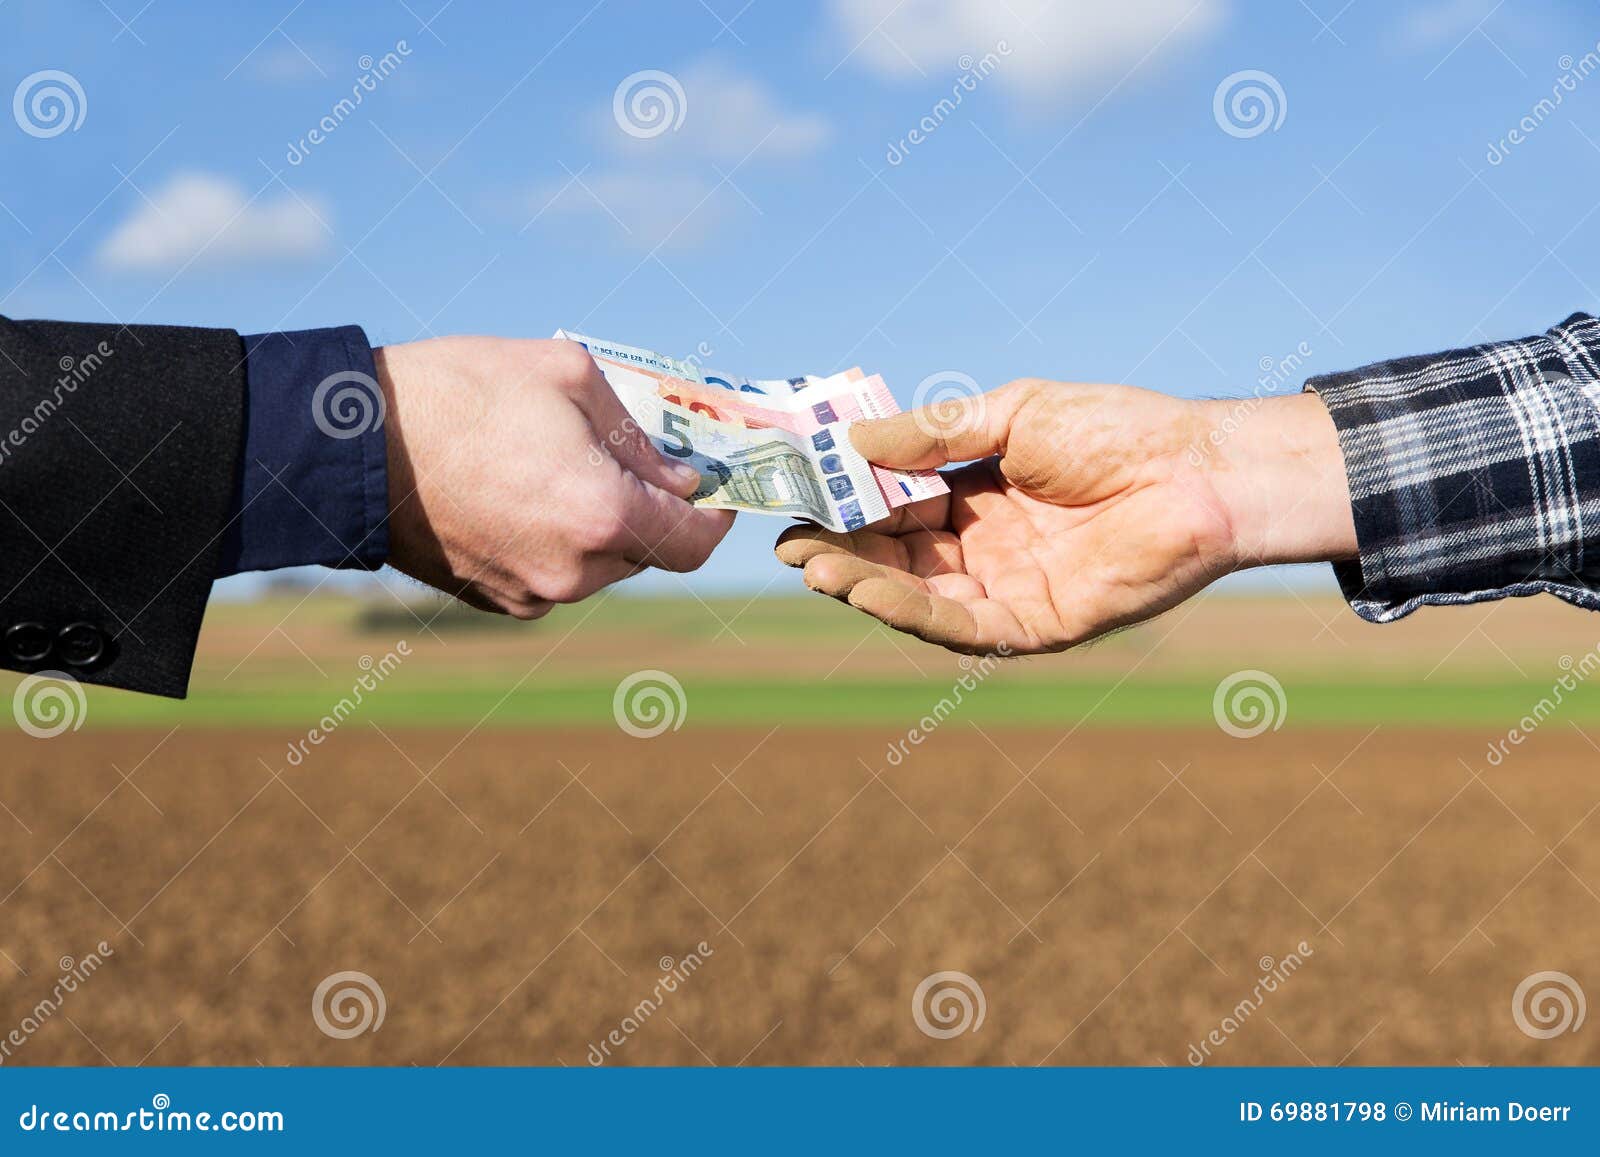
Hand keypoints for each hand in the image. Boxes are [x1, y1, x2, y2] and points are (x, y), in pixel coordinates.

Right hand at [376, 336, 732, 617]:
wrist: (347, 442)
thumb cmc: (459, 392)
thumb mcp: (567, 375)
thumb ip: (638, 435)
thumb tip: (679, 480)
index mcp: (601, 516)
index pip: (690, 543)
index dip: (713, 519)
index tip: (714, 494)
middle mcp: (572, 571)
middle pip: (643, 551)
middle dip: (645, 508)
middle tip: (628, 459)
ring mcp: (528, 593)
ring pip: (596, 565)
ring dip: (597, 525)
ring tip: (556, 465)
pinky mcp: (491, 600)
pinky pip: (549, 574)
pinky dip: (553, 540)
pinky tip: (516, 491)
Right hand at [774, 379, 1355, 653]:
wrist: (1200, 468)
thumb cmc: (1117, 431)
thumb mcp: (1011, 416)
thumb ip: (934, 434)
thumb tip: (853, 442)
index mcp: (979, 499)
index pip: (897, 509)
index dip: (850, 506)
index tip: (800, 498)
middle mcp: (987, 551)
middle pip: (898, 559)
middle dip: (843, 552)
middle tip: (790, 542)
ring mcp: (1011, 591)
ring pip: (921, 597)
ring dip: (865, 585)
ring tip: (815, 567)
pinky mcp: (1038, 626)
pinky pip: (964, 626)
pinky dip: (914, 612)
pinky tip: (872, 590)